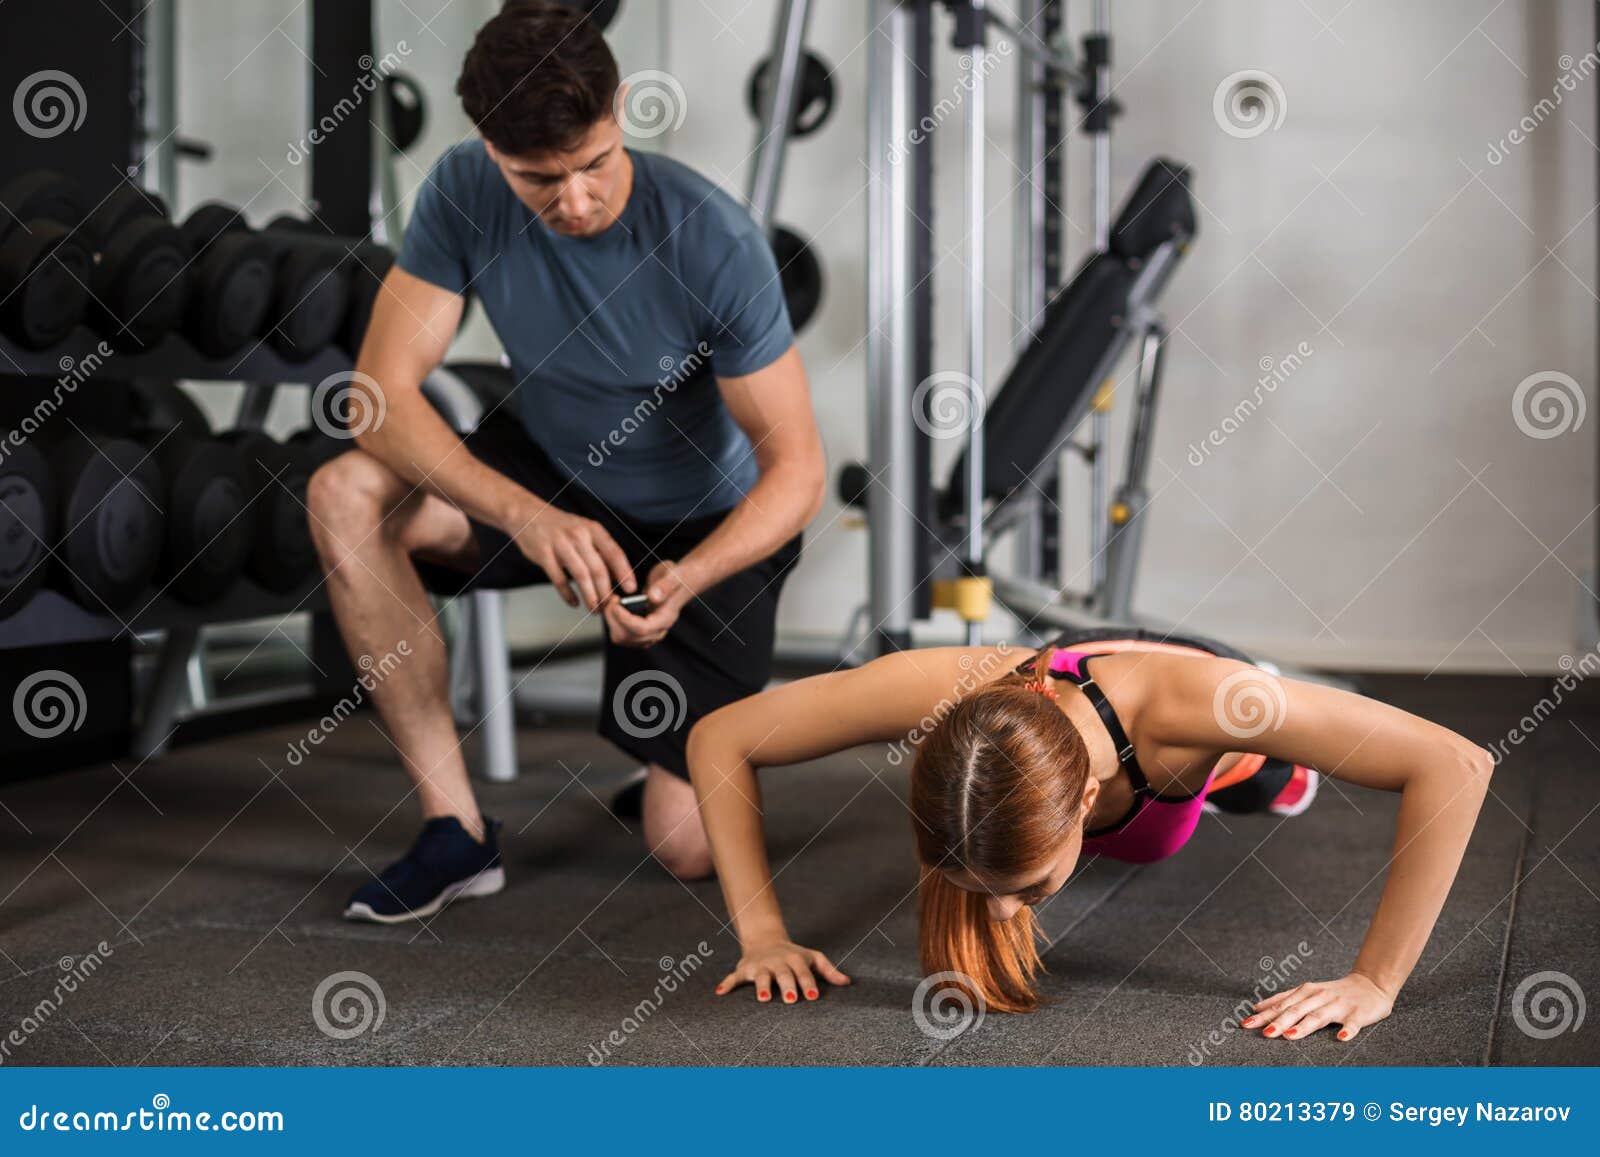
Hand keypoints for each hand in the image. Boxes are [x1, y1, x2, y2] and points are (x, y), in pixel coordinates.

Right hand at [507, 503, 634, 610]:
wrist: (528, 514)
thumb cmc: (561, 527)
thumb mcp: (585, 529)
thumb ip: (600, 549)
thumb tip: (618, 576)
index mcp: (593, 529)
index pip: (614, 553)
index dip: (624, 572)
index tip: (631, 588)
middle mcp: (579, 535)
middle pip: (598, 569)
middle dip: (606, 592)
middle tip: (609, 606)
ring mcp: (560, 544)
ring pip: (581, 576)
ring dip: (590, 596)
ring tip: (594, 609)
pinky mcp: (544, 554)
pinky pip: (559, 579)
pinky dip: (568, 594)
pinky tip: (574, 603)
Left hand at [602, 559, 694, 648]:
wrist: (681, 583)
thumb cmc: (677, 577)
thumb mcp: (673, 574)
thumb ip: (665, 586)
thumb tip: (652, 597)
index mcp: (666, 618)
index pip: (642, 629)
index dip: (624, 618)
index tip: (615, 602)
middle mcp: (658, 630)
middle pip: (629, 637)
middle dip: (614, 619)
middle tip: (611, 599)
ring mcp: (649, 633)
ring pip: (622, 638)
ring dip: (612, 621)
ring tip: (612, 602)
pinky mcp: (641, 632)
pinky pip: (622, 635)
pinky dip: (614, 623)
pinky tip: (615, 607)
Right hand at [714, 938, 851, 1003]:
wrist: (766, 940)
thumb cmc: (794, 955)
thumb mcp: (813, 958)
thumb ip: (829, 972)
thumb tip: (848, 983)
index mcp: (795, 959)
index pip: (803, 972)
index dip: (808, 983)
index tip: (812, 996)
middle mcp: (778, 962)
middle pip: (783, 974)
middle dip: (787, 985)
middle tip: (792, 999)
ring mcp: (760, 966)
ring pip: (761, 977)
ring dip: (762, 987)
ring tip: (765, 998)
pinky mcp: (744, 969)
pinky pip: (734, 977)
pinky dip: (727, 984)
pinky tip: (720, 993)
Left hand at [1242, 971, 1395, 1041]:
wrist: (1371, 984)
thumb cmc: (1335, 992)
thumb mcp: (1307, 992)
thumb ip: (1284, 1000)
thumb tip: (1257, 1008)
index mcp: (1306, 992)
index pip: (1281, 1004)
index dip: (1264, 1014)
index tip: (1246, 1023)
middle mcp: (1319, 997)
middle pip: (1296, 1010)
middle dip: (1278, 1022)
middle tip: (1264, 1033)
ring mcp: (1338, 1005)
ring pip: (1319, 1017)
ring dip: (1303, 1026)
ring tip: (1289, 1036)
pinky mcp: (1358, 1014)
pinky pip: (1352, 1023)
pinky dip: (1347, 1030)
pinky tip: (1341, 1038)